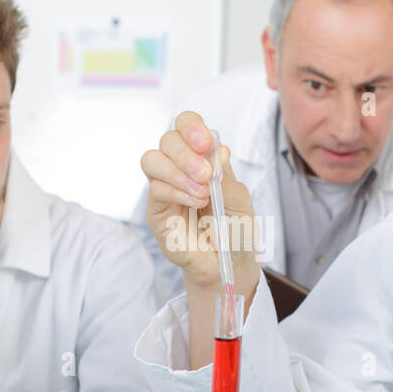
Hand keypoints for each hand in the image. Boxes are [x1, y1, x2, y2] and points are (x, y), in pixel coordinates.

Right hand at [140, 110, 261, 300]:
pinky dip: (177, 192)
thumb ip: (226, 176)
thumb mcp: (240, 201)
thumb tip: (218, 150)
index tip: (206, 142)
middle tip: (206, 174)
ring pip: (153, 160)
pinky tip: (195, 203)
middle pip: (167, 139)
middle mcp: (180, 168)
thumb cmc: (236, 231)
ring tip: (203, 193)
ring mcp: (165, 188)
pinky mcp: (157, 211)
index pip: (186, 126)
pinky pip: (156, 189)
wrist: (229, 265)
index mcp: (202, 158)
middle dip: (186, 152)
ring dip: (178, 171)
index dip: (192, 127)